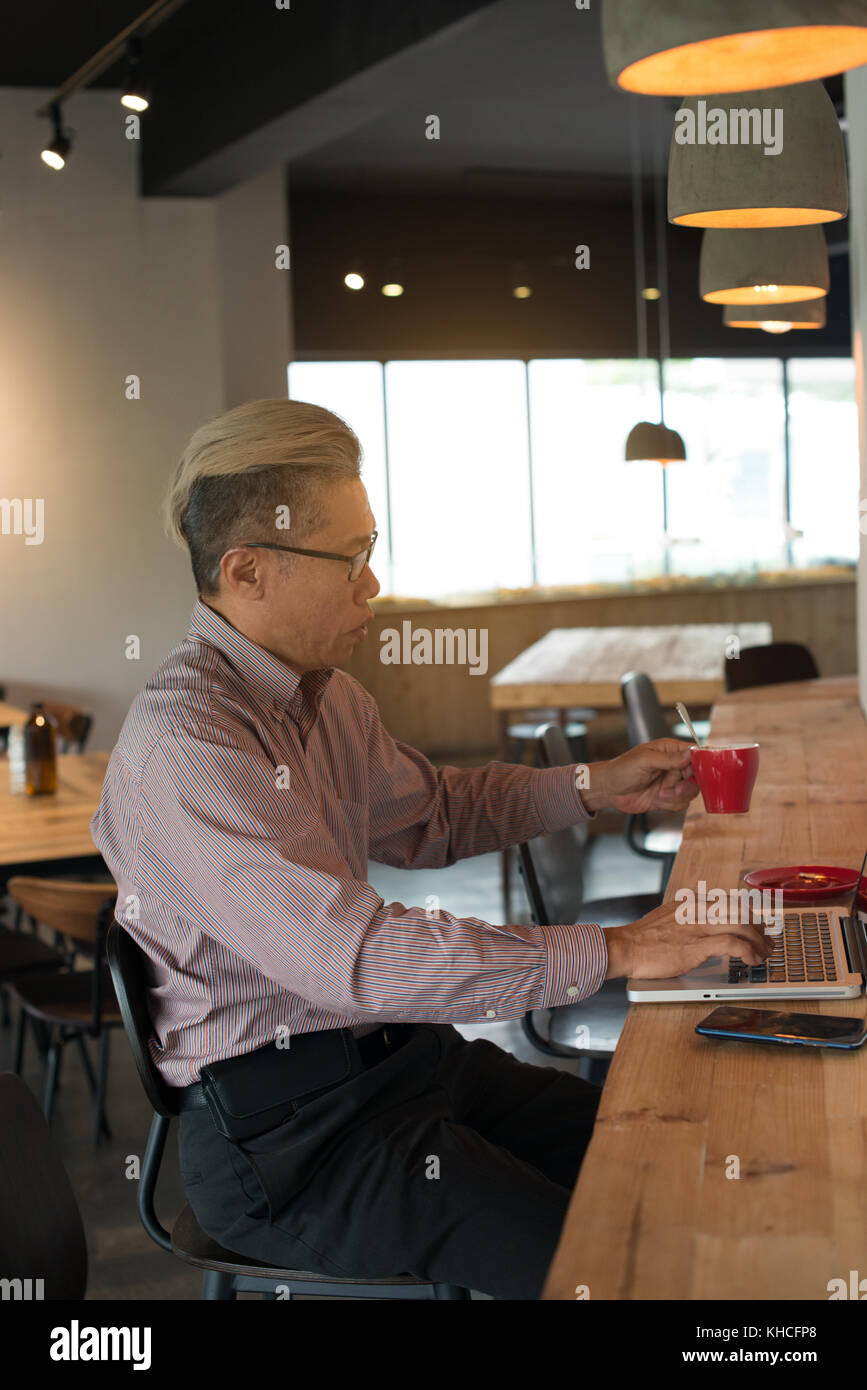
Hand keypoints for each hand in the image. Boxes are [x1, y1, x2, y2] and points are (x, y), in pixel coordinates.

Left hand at [584, 739, 700, 814]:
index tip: (697, 773)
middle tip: (675, 788)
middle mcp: (674, 766)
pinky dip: (671, 805)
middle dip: (688, 785)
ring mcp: (672, 782)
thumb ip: (668, 758)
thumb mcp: (644, 760)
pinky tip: (657, 800)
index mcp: (670, 750)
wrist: (608, 790)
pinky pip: (681, 804)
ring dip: (677, 796)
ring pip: (691, 792)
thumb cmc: (621, 769)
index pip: (695, 753)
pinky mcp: (668, 798)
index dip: (700, 764)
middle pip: (697, 776)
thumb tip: (689, 754)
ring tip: (661, 795)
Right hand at [604, 900, 774, 979]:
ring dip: (759, 941)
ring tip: (764, 954)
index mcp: (691, 901)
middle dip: (759, 928)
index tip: (757, 927)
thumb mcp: (668, 916)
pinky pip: (733, 944)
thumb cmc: (643, 938)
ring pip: (742, 925)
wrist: (626, 947)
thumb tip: (705, 925)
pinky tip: (751, 960)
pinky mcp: (698, 945)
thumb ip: (687, 916)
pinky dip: (748, 952)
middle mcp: (698, 909)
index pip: (731, 901)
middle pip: (741, 911)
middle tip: (767, 942)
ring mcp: (699, 926)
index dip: (749, 915)